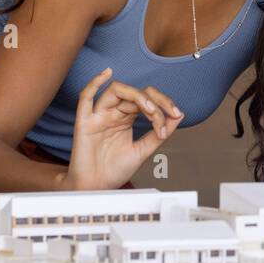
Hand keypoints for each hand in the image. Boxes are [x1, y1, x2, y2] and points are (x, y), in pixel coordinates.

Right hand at [63, 68, 184, 189]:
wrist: (96, 188)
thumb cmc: (114, 170)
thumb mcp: (143, 151)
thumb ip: (159, 133)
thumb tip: (179, 115)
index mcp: (126, 118)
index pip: (146, 99)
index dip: (163, 104)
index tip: (176, 115)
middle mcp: (113, 113)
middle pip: (135, 93)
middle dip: (155, 102)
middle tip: (168, 114)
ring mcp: (98, 116)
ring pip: (116, 91)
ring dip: (137, 96)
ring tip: (150, 110)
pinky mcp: (84, 123)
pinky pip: (85, 98)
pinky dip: (94, 82)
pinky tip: (106, 74)